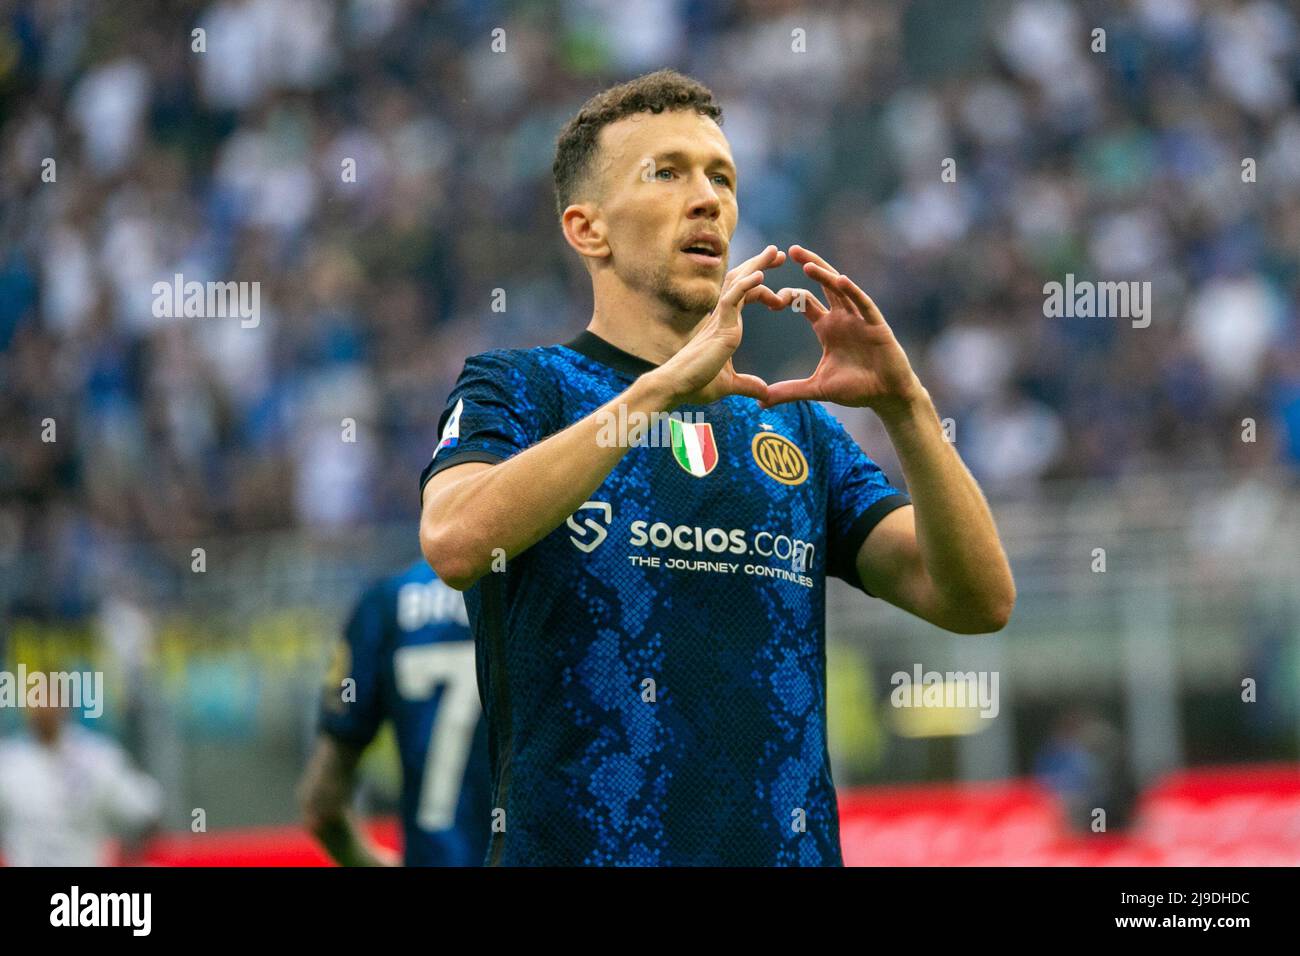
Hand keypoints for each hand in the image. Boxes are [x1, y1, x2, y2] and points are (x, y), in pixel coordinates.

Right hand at [648, 245, 790, 407]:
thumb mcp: (730, 385)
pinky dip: (746, 284)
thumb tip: (764, 393)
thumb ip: (748, 385)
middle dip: (761, 266)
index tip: (781, 291)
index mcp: (725, 326)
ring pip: (738, 283)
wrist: (677, 388)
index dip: (761, 288)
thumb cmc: (696, 384)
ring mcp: (720, 320)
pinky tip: (761, 275)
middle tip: (780, 253)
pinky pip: (733, 298)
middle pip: (742, 282)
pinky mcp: (719, 327)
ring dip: (757, 266)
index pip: (744, 297)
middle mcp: (722, 318)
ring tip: (776, 252)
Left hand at [762, 245, 922, 415]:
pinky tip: (841, 280)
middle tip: (789, 249)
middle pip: (823, 284)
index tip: (771, 299)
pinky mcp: (876, 325)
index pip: (804, 302)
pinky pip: (864, 304)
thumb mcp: (816, 389)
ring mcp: (860, 319)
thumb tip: (760, 401)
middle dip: (809, 266)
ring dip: (825, 275)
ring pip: (841, 290)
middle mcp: (842, 317)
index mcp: (827, 327)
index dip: (788, 297)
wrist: (887, 396)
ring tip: (807, 263)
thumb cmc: (856, 388)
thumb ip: (789, 391)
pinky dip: (853, 292)